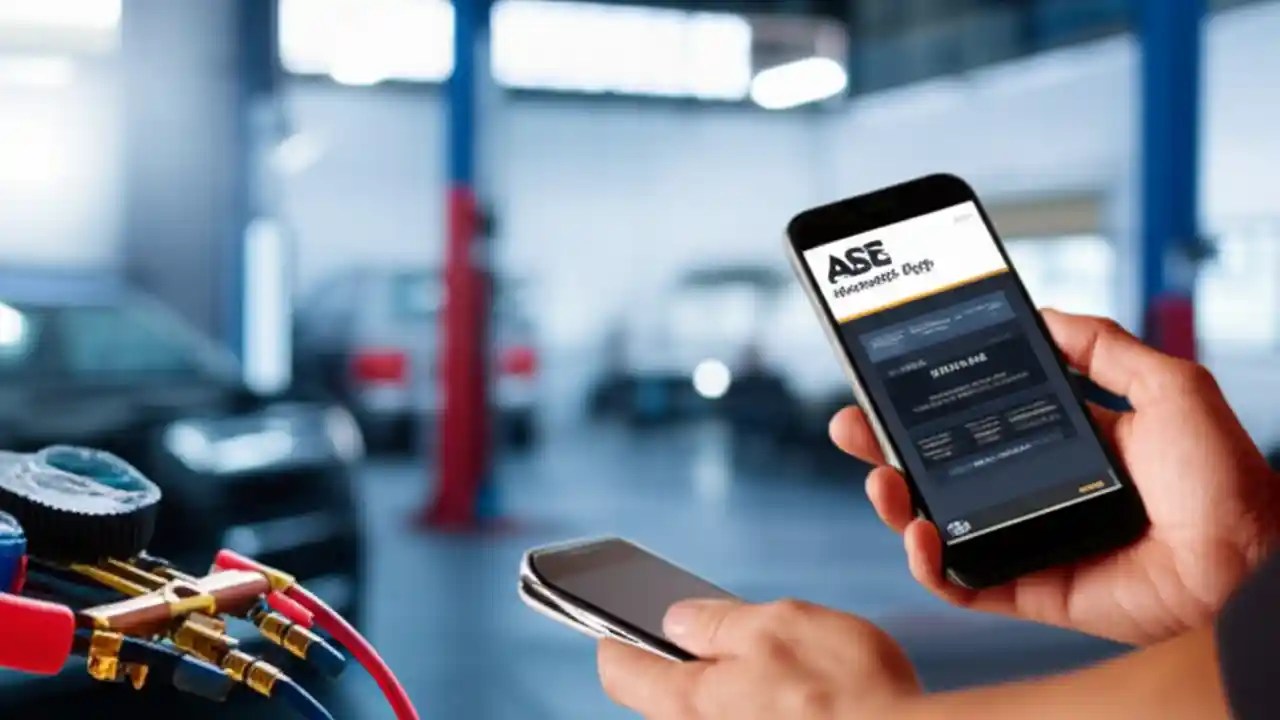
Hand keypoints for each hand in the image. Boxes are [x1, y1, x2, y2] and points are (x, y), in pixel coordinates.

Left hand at [598, 599, 919, 719]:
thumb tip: (678, 620)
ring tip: (772, 660)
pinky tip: (796, 690)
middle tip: (718, 630)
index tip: (619, 618)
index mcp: (689, 701)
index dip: (615, 637)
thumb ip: (717, 623)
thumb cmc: (847, 691)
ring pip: (709, 712)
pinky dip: (759, 704)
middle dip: (683, 661)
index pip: (617, 671)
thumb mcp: (778, 625)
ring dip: (727, 685)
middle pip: (664, 696)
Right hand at [830, 309, 1279, 645]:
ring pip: (937, 526)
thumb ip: (1103, 346)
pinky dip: (927, 565)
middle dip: (886, 448)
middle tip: (853, 426)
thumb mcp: (1167, 384)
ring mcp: (1028, 541)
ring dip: (894, 503)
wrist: (1250, 559)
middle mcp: (1035, 491)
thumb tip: (1045, 312)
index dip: (928, 403)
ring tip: (880, 479)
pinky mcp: (1030, 590)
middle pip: (939, 470)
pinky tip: (917, 533)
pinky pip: (963, 583)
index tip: (890, 378)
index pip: (976, 418)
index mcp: (1062, 443)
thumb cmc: (1225, 477)